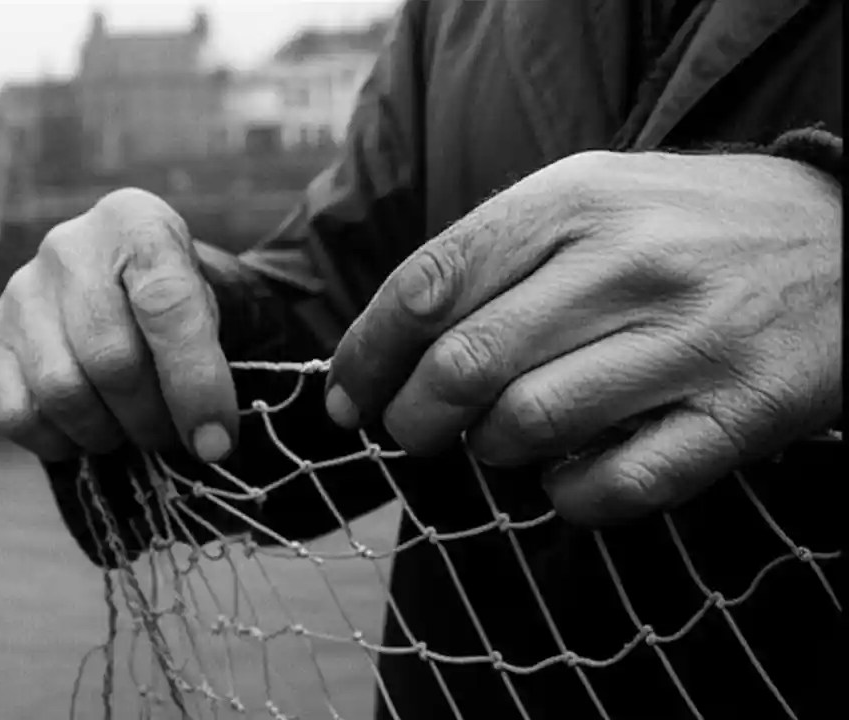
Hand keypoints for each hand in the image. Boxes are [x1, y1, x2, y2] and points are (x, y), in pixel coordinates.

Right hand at [0, 188, 236, 462]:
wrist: (120, 284)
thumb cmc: (171, 302)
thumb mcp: (207, 308)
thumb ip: (210, 364)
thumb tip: (208, 445)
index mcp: (135, 222)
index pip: (167, 306)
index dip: (195, 384)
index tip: (215, 442)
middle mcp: (69, 247)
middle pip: (110, 358)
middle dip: (150, 418)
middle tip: (171, 436)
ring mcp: (22, 289)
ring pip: (62, 391)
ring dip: (107, 433)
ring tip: (131, 431)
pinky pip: (17, 412)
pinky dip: (59, 441)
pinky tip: (87, 433)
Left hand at [326, 150, 841, 523]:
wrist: (840, 237)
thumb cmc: (675, 228)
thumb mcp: (581, 200)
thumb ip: (484, 258)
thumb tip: (380, 351)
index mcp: (572, 199)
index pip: (428, 285)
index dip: (366, 353)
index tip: (345, 396)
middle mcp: (629, 262)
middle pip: (465, 364)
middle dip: (411, 418)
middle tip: (412, 432)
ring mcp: (691, 338)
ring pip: (529, 425)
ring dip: (489, 452)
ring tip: (497, 441)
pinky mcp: (741, 413)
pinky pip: (615, 485)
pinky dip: (565, 495)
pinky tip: (565, 473)